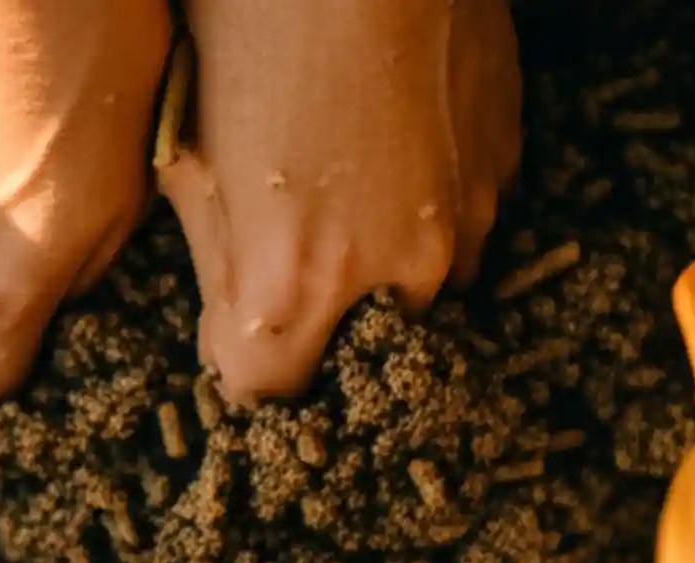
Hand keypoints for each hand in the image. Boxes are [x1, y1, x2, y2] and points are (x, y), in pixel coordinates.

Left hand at [157, 0, 520, 402]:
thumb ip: (215, 264)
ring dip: (380, 269)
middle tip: (286, 245)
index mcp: (293, 285)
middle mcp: (394, 278)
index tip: (235, 332)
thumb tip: (227, 330)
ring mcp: (465, 223)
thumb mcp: (189, 159)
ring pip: (417, 293)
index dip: (246, 364)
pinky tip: (393, 144)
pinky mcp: (505, 168)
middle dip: (320, 323)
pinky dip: (426, 212)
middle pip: (353, 352)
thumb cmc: (245, 30)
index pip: (268, 394)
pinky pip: (462, 227)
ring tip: (343, 184)